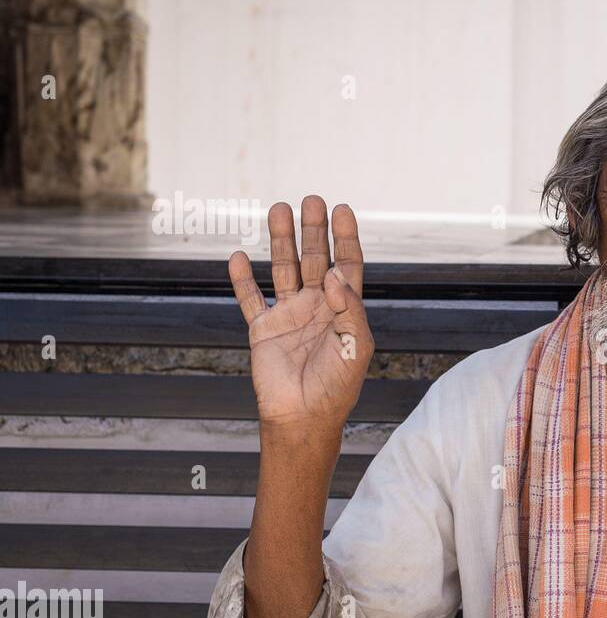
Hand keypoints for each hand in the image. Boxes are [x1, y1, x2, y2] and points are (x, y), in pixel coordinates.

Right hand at [228, 195, 372, 434]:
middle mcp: (317, 307)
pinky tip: (240, 257)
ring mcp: (289, 316)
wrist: (304, 417)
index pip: (346, 265)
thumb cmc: (337, 385)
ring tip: (278, 209)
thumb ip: (348, 308)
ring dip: (281, 241)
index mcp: (343, 309)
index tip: (343, 209)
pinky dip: (242, 279)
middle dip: (313, 230)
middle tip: (311, 199)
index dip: (345, 238)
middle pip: (315, 259)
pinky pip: (250, 298)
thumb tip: (332, 273)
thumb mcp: (355, 346)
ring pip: (284, 269)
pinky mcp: (262, 329)